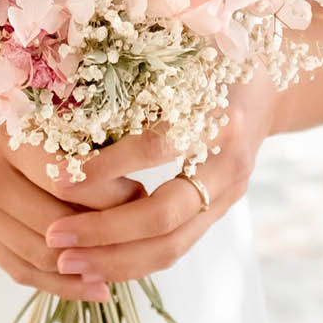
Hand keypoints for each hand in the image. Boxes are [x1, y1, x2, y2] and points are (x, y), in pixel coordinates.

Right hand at [0, 37, 144, 301]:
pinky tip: (90, 285)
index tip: (143, 181)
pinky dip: (55, 282)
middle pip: (61, 224)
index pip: (70, 179)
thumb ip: (50, 114)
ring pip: (41, 254)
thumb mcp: (3, 87)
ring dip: (89, 261)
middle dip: (112, 229)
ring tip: (129, 251)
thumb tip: (118, 138)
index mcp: (0, 137)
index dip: (115, 188)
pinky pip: (15, 266)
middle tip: (146, 216)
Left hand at [42, 73, 282, 283]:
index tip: (59, 180)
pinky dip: (134, 261)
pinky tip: (95, 263)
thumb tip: (64, 104)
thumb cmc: (211, 62)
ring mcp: (228, 193)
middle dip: (105, 232)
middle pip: (165, 214)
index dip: (108, 167)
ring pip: (172, 245)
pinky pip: (176, 248)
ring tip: (66, 262)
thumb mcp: (182, 59)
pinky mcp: (220, 212)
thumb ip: (139, 78)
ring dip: (115, 260)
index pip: (158, 149)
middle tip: (54, 236)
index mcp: (217, 113)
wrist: (269, 89)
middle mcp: (228, 161)